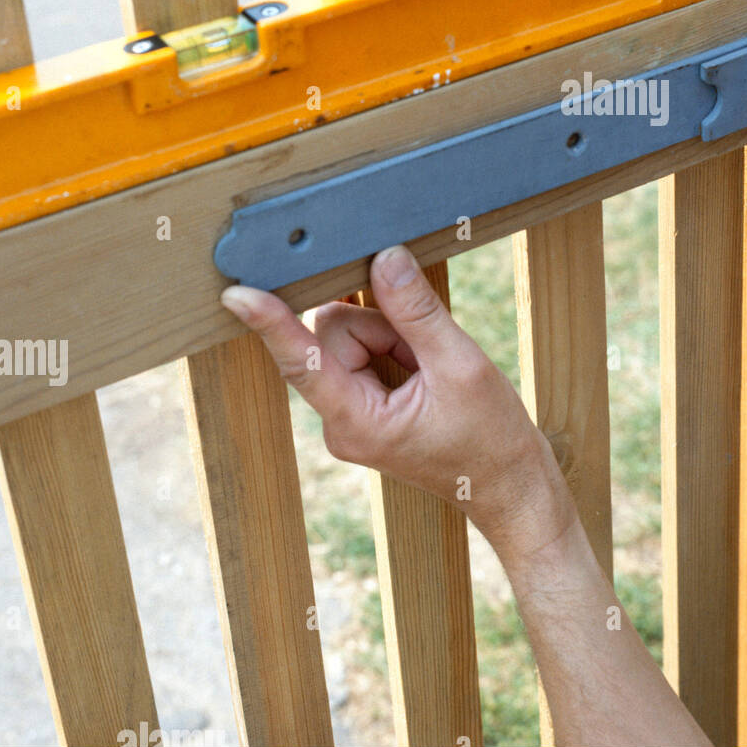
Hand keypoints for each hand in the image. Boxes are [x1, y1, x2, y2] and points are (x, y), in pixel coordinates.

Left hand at [219, 246, 574, 556]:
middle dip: (381, 325)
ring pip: (349, 338)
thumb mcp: (460, 367)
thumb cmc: (490, 440)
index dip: (270, 322)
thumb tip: (386, 259)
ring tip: (433, 366)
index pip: (303, 360)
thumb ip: (417, 311)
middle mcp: (341, 421)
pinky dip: (395, 346)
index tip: (236, 293)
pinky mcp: (365, 407)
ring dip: (393, 335)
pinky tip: (425, 367)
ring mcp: (351, 415)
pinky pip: (364, 352)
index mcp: (357, 422)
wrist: (510, 487)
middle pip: (333, 334)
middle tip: (428, 352)